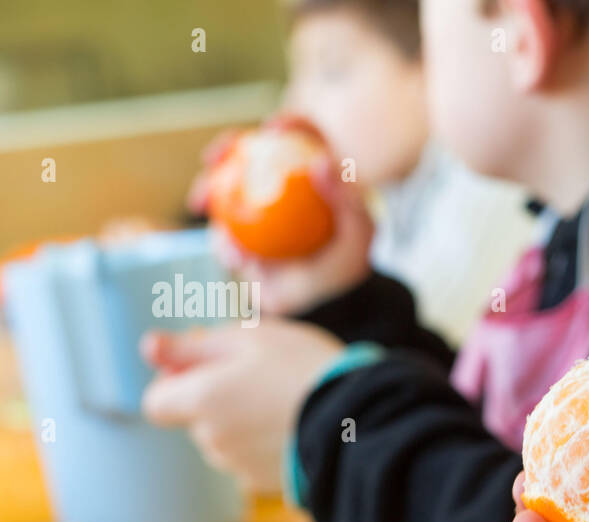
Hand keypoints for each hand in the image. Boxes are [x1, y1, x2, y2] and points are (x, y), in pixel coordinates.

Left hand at [140, 318, 345, 493]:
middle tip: (262, 378)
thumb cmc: (304, 368)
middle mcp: (211, 439)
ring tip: (287, 403)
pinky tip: (298, 427)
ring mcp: (239, 466)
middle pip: (195, 421)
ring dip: (243, 424)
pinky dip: (267, 446)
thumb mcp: (250, 337)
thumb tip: (148, 347)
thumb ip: (193, 345)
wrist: (360, 420)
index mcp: (199, 400)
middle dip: (217, 402)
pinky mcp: (267, 484)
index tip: (208, 370)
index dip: (174, 384)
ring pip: (225, 442)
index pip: (155, 403)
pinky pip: (253, 461)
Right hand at [190, 120, 375, 315]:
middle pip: (249, 153)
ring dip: (209, 191)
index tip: (274, 128)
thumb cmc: (346, 266)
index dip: (289, 123)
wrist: (323, 306)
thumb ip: (348, 201)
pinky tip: (236, 255)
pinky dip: (224, 244)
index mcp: (311, 175)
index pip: (303, 136)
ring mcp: (253, 210)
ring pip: (223, 190)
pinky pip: (222, 236)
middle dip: (226, 146)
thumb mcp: (359, 237)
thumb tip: (319, 161)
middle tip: (217, 155)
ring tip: (205, 203)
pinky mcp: (236, 239)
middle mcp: (278, 186)